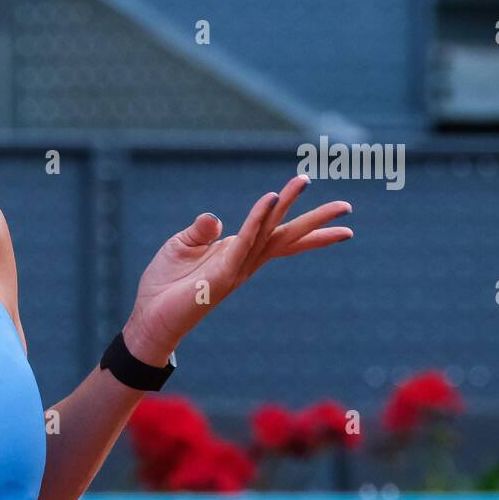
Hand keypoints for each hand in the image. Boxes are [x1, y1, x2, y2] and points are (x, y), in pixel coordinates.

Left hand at [124, 174, 353, 364]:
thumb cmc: (165, 285)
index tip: (335, 217)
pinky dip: (258, 218)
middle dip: (316, 221)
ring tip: (305, 182)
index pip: (277, 235)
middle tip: (347, 207)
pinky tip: (271, 198)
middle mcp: (244, 261)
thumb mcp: (182, 246)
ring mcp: (237, 268)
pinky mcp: (223, 273)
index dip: (303, 224)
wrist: (151, 317)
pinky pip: (244, 240)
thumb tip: (216, 219)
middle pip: (286, 235)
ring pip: (270, 232)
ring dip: (289, 206)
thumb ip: (201, 230)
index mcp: (237, 252)